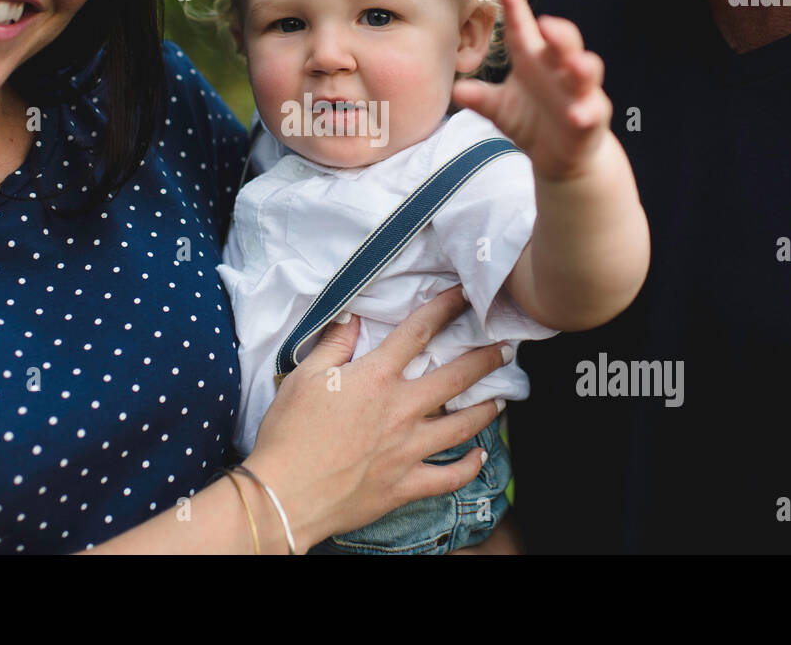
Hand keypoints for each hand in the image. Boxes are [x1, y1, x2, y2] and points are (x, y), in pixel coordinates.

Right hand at [246, 285, 507, 551]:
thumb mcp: (305, 377)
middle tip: (506, 349)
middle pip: (456, 377)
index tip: (464, 296)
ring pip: (463, 426)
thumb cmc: (289, 434)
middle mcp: (400, 410)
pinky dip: (469, 467)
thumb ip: (334, 344)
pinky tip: (480, 458)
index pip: (419, 332)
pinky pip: (449, 477)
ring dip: (487, 409)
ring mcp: (408, 449)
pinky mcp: (406, 484)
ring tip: (502, 399)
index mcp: (376, 378)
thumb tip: (353, 316)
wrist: (284, 495)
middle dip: (486, 359)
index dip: (445, 308)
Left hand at [452, 0, 611, 180]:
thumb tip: (457, 89)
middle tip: (547, 24)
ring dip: (582, 66)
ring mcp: (579, 92)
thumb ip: (481, 98)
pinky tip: (577, 115)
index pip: (523, 29)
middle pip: (563, 43)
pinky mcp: (591, 117)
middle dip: (559, 33)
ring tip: (574, 64)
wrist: (558, 156)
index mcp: (533, 60)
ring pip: (586, 71)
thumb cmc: (530, 121)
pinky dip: (586, 112)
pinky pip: (592, 112)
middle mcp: (559, 69)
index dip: (515, 8)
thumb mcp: (500, 109)